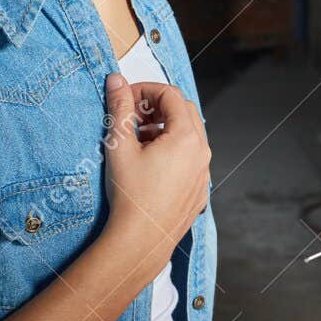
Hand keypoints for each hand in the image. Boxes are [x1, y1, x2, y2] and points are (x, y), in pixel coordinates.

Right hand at [101, 72, 210, 270]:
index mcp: (186, 137)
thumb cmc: (131, 195)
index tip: (125, 99)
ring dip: (165, 128)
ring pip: (190, 135)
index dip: (145, 90)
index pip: (171, 95)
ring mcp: (204, 171)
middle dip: (157, 107)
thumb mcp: (119, 146)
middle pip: (184, 111)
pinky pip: (191, 158)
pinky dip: (173, 149)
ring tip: (138, 139)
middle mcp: (202, 152)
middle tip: (132, 116)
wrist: (141, 240)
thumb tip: (116, 80)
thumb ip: (119, 109)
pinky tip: (150, 163)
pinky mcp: (200, 188)